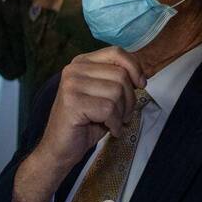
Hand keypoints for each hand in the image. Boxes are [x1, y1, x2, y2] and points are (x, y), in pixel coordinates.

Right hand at [11, 48, 146, 201]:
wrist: (60, 149)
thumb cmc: (86, 123)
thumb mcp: (104, 95)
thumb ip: (118, 80)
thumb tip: (141, 77)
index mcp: (82, 62)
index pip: (116, 52)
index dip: (134, 67)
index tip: (141, 84)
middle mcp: (74, 69)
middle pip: (120, 75)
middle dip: (130, 99)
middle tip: (124, 115)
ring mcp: (71, 85)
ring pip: (116, 92)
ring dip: (122, 113)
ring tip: (114, 122)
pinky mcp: (73, 102)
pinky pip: (109, 109)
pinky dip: (115, 123)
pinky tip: (109, 129)